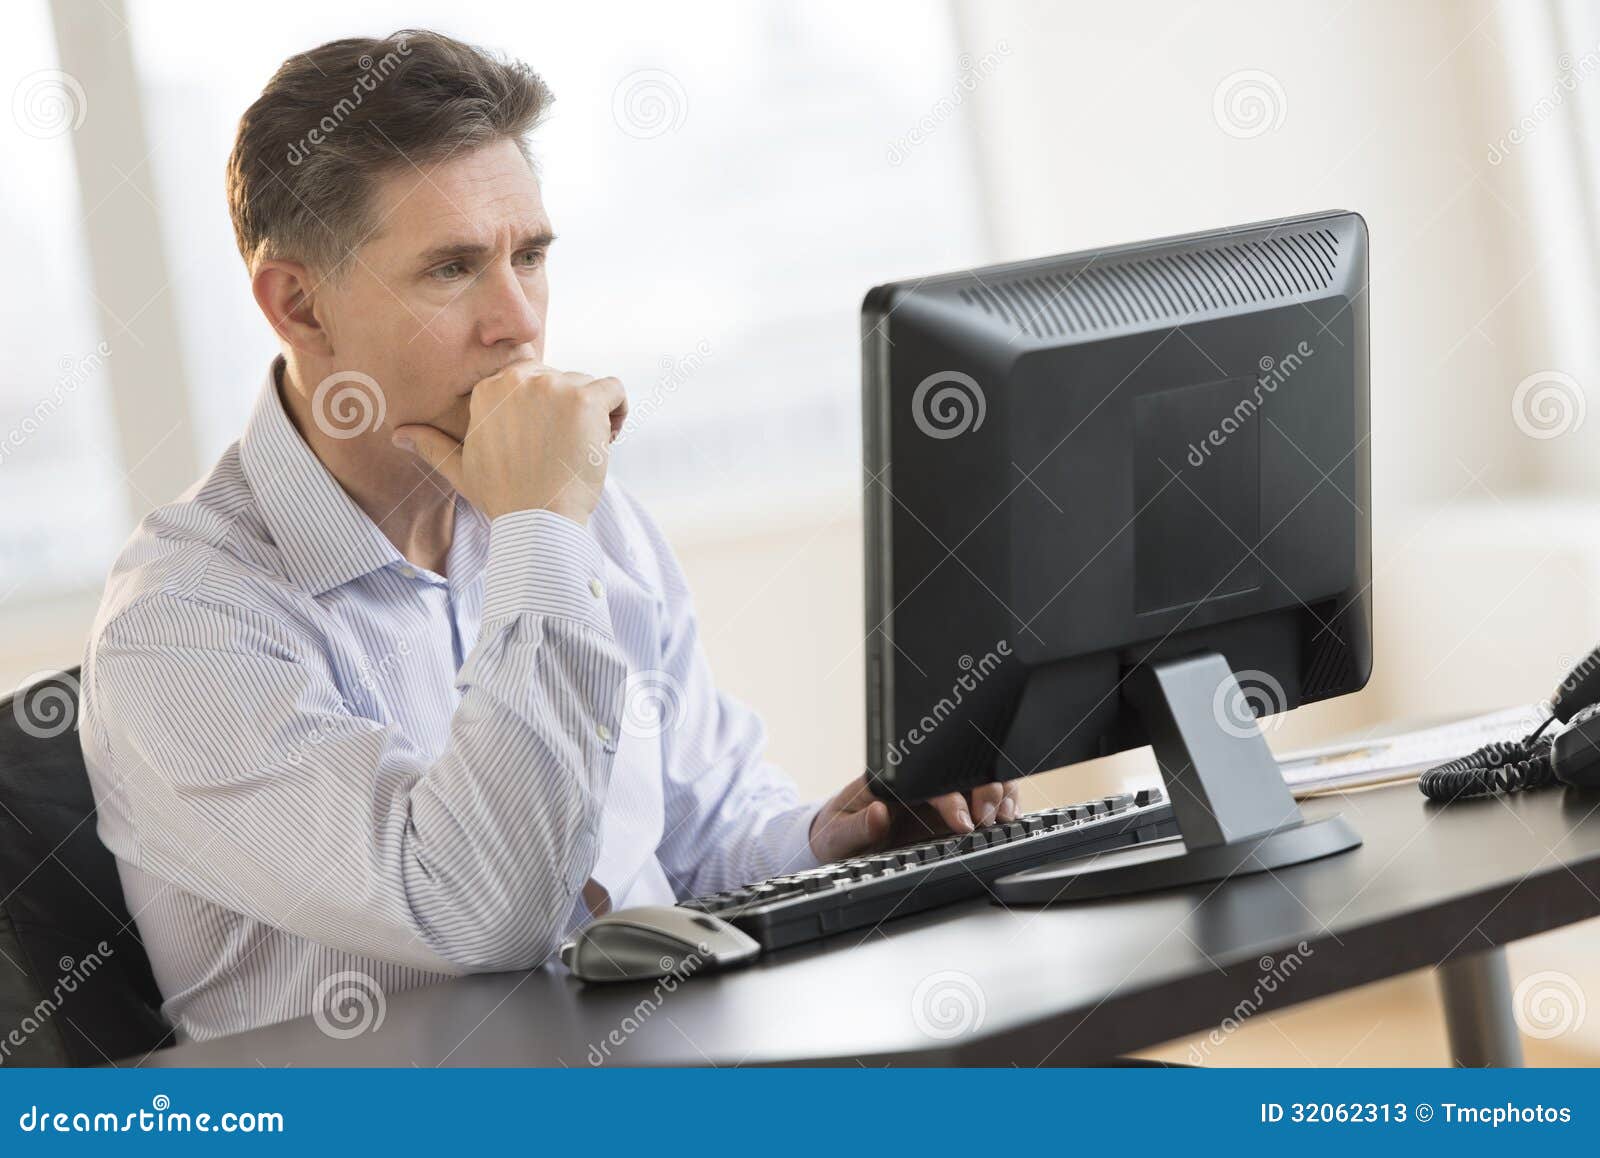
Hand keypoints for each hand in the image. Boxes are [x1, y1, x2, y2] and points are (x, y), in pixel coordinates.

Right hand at [392, 361, 627, 523]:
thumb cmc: (503, 499)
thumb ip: (432, 445)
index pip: (533, 378)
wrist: (538, 521)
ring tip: (585, 450)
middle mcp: (519, 379)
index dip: (544, 409)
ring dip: (595, 415)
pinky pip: (615, 388)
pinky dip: (620, 409)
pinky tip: (610, 438)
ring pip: (589, 385)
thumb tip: (398, 434)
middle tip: (566, 451)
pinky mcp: (585, 399)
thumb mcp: (460, 469)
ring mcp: (553, 387)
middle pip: (562, 379)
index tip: (546, 439)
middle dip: (569, 412)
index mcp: (489, 389)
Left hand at [808, 772, 1022, 863]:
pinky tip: (1009, 817)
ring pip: (980, 780)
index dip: (952, 796)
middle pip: (964, 771)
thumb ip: (858, 827)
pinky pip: (983, 801)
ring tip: (1006, 817)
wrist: (841, 842)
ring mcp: (940, 795)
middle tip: (991, 820)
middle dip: (986, 790)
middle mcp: (921, 781)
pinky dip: (1001, 805)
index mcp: (894, 777)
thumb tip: (878, 814)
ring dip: (999, 794)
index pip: (931, 777)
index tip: (963, 821)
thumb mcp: (838, 835)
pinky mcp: (952, 810)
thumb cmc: (838, 833)